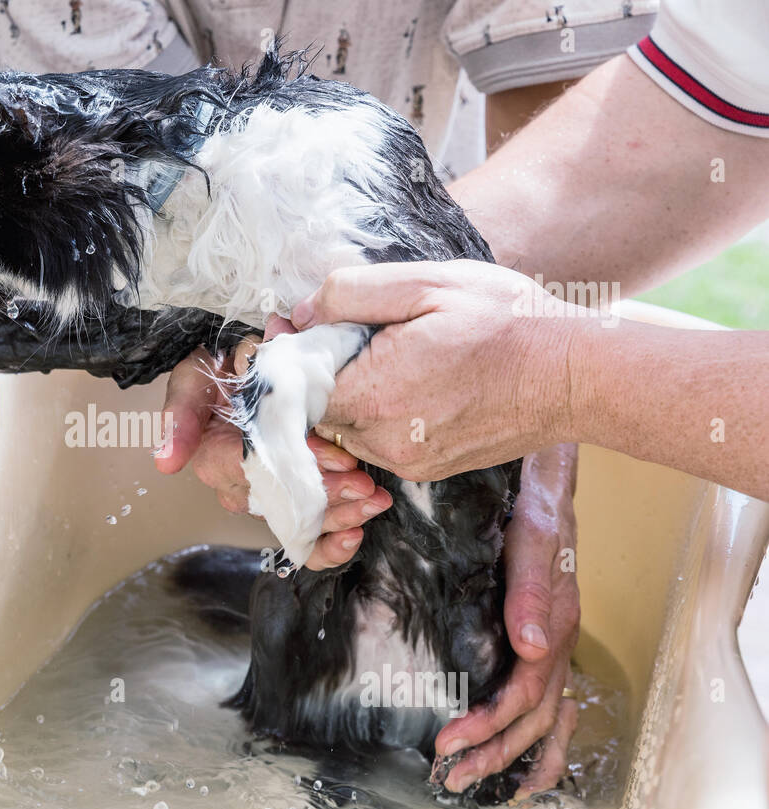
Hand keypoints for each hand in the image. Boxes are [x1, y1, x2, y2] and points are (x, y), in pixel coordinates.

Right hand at [155, 317, 391, 569]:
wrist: (249, 365)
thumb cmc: (219, 369)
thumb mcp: (193, 378)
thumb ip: (181, 413)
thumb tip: (166, 463)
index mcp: (213, 455)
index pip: (252, 472)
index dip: (292, 471)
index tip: (335, 460)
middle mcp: (238, 481)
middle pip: (278, 504)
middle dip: (324, 499)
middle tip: (362, 487)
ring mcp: (267, 492)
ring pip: (296, 521)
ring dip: (337, 517)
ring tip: (372, 503)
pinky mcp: (290, 498)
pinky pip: (303, 537)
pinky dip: (328, 545)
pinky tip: (354, 536)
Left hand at [291, 260, 576, 480]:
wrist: (575, 375)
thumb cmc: (508, 321)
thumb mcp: (426, 283)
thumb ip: (351, 294)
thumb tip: (300, 313)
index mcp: (376, 394)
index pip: (295, 389)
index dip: (288, 357)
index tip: (294, 326)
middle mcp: (384, 440)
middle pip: (315, 413)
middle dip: (314, 374)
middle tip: (332, 330)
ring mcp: (406, 462)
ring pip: (344, 430)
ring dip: (346, 395)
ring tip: (378, 352)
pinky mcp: (426, 470)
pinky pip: (376, 443)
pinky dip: (375, 414)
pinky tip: (405, 379)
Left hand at [434, 445, 580, 799]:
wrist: (544, 482)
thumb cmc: (534, 507)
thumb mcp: (531, 537)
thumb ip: (532, 592)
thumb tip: (532, 648)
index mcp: (555, 626)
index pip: (524, 693)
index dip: (488, 724)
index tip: (448, 743)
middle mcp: (556, 644)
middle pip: (533, 719)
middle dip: (493, 753)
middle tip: (450, 777)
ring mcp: (552, 647)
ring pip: (544, 720)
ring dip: (512, 756)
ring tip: (474, 782)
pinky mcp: (541, 643)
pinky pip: (549, 704)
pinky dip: (538, 741)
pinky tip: (517, 764)